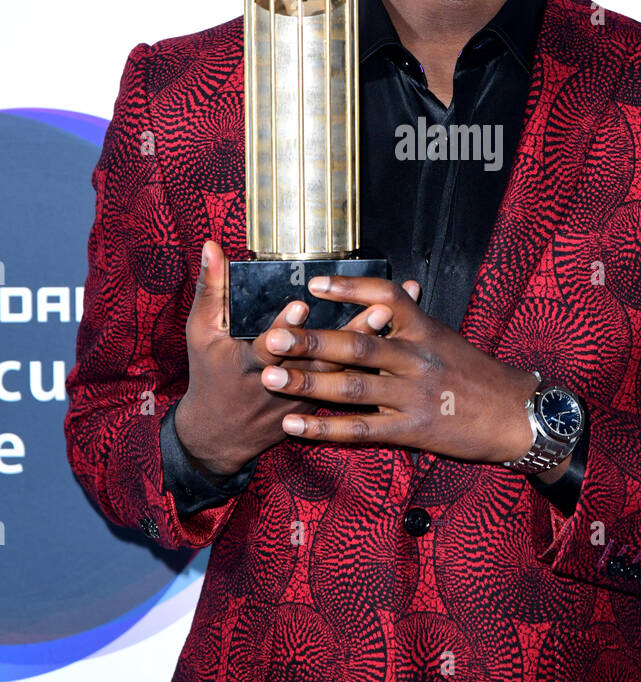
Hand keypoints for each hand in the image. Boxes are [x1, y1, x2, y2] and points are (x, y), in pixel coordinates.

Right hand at [174, 243, 419, 475]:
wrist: (223, 435)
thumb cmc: (211, 375)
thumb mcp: (202, 333)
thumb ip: (211, 289)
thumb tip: (211, 246)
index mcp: (250, 364)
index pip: (269, 347)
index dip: (285, 328)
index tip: (302, 306)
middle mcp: (283, 382)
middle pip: (320, 359)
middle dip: (349, 334)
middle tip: (377, 310)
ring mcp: (306, 395)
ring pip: (342, 369)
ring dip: (369, 343)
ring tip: (393, 316)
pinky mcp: (321, 402)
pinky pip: (351, 377)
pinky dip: (374, 358)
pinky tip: (397, 331)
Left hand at [259, 274, 537, 465]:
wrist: (514, 415)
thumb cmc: (476, 373)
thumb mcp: (446, 337)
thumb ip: (414, 319)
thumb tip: (395, 290)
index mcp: (424, 329)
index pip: (386, 298)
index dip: (349, 290)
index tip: (313, 284)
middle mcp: (416, 358)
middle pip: (358, 345)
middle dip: (312, 341)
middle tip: (272, 336)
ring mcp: (412, 396)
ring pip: (352, 387)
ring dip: (307, 383)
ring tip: (270, 376)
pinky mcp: (410, 429)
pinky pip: (360, 429)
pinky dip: (324, 428)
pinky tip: (293, 424)